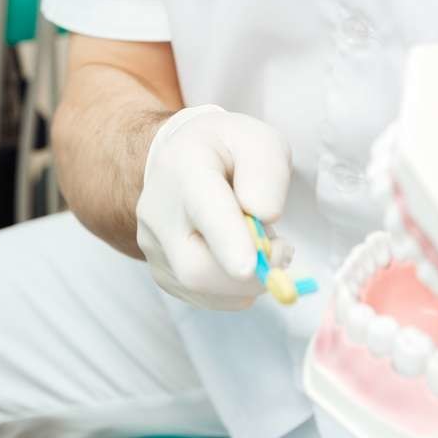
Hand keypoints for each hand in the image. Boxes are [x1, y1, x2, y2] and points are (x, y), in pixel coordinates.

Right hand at [135, 104, 292, 309]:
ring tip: (260, 243)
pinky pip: (203, 297)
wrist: (181, 160)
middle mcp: (158, 211)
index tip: (249, 266)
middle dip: (250, 275)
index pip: (204, 209)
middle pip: (196, 268)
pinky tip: (240, 256)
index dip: (227, 241)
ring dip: (246, 280)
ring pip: (201, 288)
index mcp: (184, 168)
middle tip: (283, 250)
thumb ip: (266, 172)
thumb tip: (264, 215)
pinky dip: (233, 288)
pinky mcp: (161, 271)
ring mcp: (153, 246)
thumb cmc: (227, 150)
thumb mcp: (258, 141)